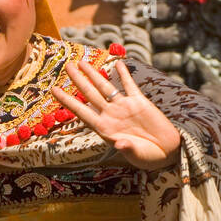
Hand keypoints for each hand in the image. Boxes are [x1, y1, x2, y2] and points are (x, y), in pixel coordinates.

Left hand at [51, 59, 181, 170]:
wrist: (167, 151)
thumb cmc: (148, 157)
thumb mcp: (137, 155)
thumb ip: (128, 148)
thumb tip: (120, 144)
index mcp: (105, 129)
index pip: (82, 112)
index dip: (68, 101)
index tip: (54, 90)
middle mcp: (111, 115)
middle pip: (91, 94)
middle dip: (78, 80)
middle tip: (67, 66)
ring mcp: (125, 107)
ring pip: (106, 86)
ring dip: (95, 74)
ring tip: (83, 62)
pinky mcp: (140, 102)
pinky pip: (130, 85)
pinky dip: (124, 74)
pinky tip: (117, 63)